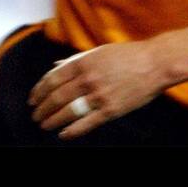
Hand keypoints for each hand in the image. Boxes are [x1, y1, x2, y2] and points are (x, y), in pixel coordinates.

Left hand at [28, 43, 165, 139]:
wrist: (155, 64)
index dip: (39, 90)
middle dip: (42, 107)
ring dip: (52, 119)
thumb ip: (75, 60)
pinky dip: (72, 131)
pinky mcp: (111, 110)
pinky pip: (87, 123)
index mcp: (82, 63)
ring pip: (67, 111)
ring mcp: (99, 96)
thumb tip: (55, 66)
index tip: (32, 98)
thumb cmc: (127, 55)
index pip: (52, 79)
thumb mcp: (97, 52)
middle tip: (35, 114)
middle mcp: (87, 79)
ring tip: (44, 124)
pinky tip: (62, 134)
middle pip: (56, 96)